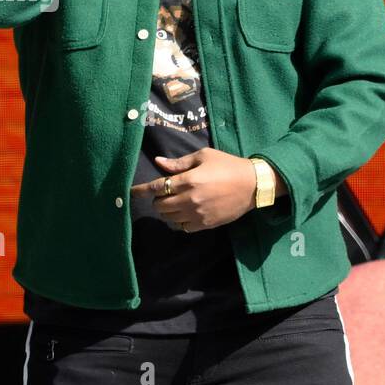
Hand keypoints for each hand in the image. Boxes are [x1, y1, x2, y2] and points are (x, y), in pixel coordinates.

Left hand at [130, 148, 256, 231]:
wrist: (252, 185)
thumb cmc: (228, 166)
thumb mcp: (204, 157)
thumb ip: (179, 163)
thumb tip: (158, 162)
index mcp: (189, 180)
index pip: (157, 187)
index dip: (142, 190)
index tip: (132, 192)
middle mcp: (190, 199)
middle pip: (160, 205)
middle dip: (157, 199)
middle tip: (164, 193)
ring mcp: (198, 214)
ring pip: (169, 218)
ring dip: (167, 210)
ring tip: (173, 202)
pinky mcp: (205, 224)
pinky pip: (182, 227)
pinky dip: (178, 221)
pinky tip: (183, 213)